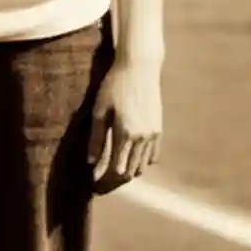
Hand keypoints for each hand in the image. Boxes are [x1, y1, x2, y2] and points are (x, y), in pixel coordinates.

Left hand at [87, 60, 162, 194]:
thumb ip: (96, 138)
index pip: (115, 169)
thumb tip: (91, 162)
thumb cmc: (114, 86)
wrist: (140, 68)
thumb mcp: (99, 110)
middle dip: (115, 181)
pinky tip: (129, 159)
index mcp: (125, 134)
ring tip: (113, 171)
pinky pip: (152, 156)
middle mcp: (141, 138)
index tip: (93, 182)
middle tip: (101, 182)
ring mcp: (153, 134)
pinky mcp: (159, 129)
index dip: (104, 180)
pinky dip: (141, 162)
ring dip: (128, 172)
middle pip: (130, 172)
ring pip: (142, 166)